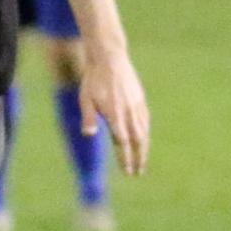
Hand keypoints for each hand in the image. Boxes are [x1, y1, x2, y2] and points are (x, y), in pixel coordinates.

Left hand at [79, 52, 149, 176]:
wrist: (110, 57)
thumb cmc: (94, 79)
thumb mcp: (85, 98)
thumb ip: (88, 118)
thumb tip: (88, 135)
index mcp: (115, 114)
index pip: (122, 143)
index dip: (125, 159)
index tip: (128, 172)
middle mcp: (129, 112)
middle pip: (137, 141)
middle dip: (138, 159)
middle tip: (138, 173)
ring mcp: (137, 105)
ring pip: (144, 132)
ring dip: (143, 148)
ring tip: (141, 160)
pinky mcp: (140, 99)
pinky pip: (145, 120)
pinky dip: (145, 133)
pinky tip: (143, 139)